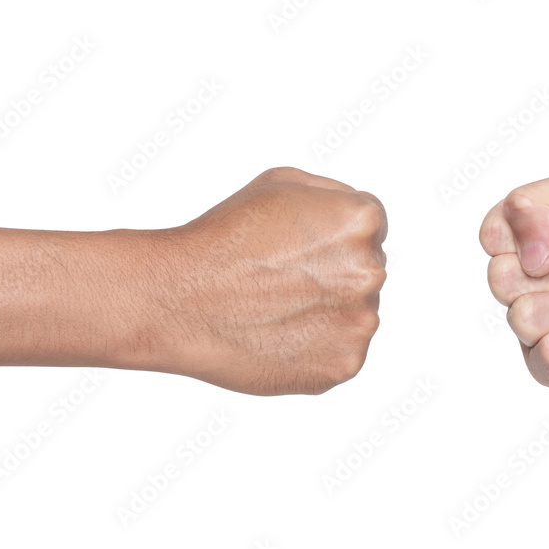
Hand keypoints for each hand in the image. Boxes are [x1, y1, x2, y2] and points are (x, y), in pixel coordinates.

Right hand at [150, 167, 387, 394]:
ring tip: (276, 310)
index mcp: (360, 221)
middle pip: (365, 272)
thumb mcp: (280, 183)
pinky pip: (341, 352)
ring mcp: (360, 322)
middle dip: (334, 274)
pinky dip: (316, 348)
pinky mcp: (345, 365)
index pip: (370, 228)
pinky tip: (279, 336)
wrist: (178, 301)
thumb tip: (362, 222)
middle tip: (281, 281)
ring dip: (328, 313)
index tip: (299, 248)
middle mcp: (370, 271)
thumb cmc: (222, 237)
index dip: (331, 236)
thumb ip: (334, 196)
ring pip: (356, 315)